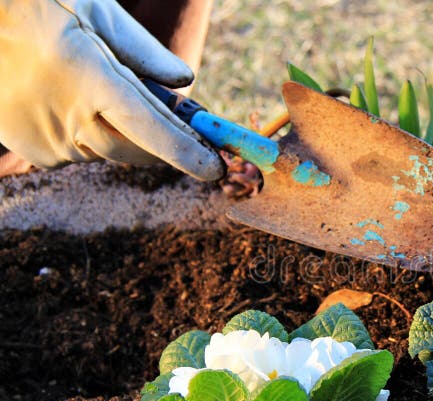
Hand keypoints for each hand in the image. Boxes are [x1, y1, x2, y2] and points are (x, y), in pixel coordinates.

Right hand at [0, 0, 223, 179]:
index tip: (214, 168)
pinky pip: (81, 153)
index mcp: (87, 77)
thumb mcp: (94, 10)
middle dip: (164, 143)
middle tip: (184, 128)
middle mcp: (67, 116)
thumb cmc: (40, 7)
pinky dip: (91, 135)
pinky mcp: (33, 151)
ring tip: (103, 93)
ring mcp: (46, 139)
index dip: (185, 152)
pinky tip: (73, 104)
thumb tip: (185, 81)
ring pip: (109, 152)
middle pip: (137, 149)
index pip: (148, 127)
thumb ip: (143, 50)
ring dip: (124, 133)